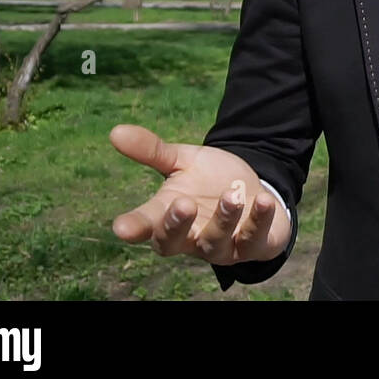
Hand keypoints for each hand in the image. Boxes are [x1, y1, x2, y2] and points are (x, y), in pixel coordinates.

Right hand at [110, 124, 290, 265]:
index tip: (121, 227)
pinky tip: (263, 200)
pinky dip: (259, 220)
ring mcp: (221, 246)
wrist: (253, 190)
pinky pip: (255, 239)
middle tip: (183, 204)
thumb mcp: (182, 161)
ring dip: (223, 219)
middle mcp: (190, 238)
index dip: (134, 227)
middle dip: (176, 226)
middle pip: (173, 243)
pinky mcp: (253, 246)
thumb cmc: (209, 180)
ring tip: (231, 194)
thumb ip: (152, 151)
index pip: (145, 225)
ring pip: (215, 243)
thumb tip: (115, 131)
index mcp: (167, 217)